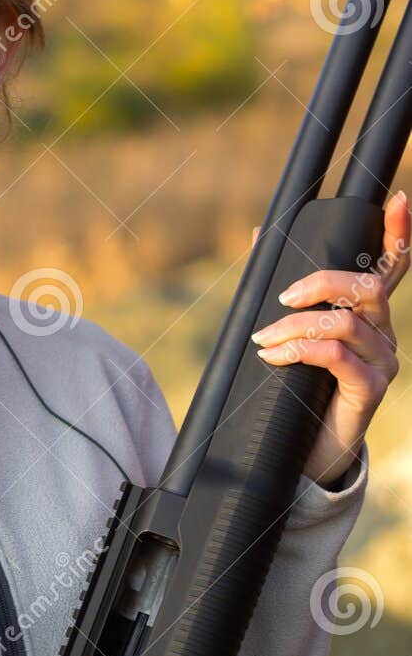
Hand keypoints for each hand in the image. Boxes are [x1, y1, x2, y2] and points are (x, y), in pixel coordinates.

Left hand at [248, 189, 408, 487]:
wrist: (303, 455)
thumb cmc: (295, 393)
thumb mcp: (288, 335)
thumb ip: (281, 290)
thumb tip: (257, 235)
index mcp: (368, 317)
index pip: (392, 267)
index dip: (398, 234)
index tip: (396, 199)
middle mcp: (383, 335)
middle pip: (366, 287)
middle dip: (319, 284)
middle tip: (279, 301)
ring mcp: (382, 362)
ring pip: (345, 321)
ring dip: (295, 325)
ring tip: (262, 342)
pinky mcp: (370, 389)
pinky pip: (337, 354)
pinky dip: (300, 348)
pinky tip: (275, 357)